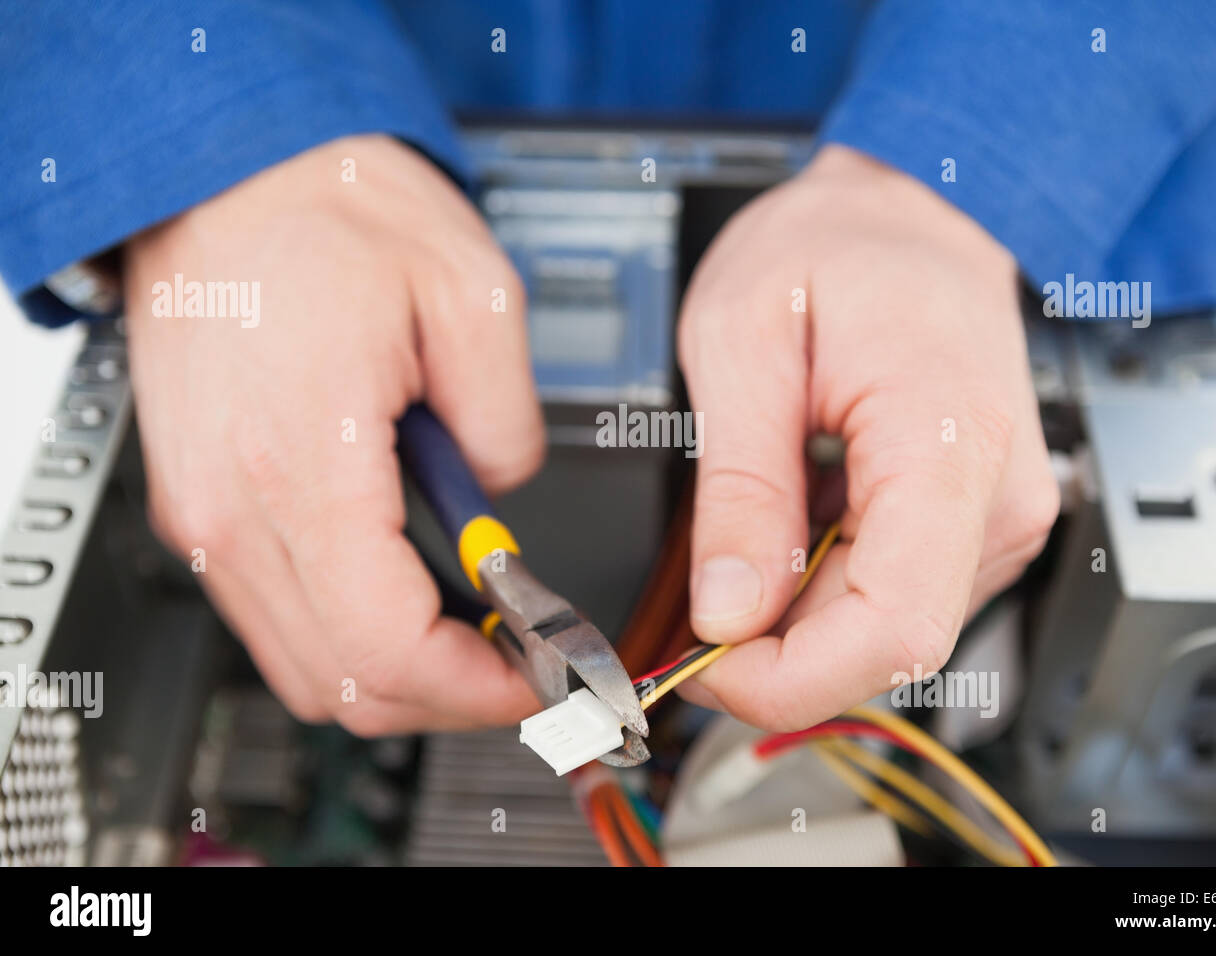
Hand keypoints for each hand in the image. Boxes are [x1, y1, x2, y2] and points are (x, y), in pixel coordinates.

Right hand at [124, 135, 542, 732]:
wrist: (226, 173)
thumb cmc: (330, 208)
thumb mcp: (473, 296)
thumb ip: (510, 427)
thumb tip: (503, 502)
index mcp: (302, 461)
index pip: (386, 648)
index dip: (478, 688)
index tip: (539, 673)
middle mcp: (233, 507)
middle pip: (343, 683)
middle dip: (448, 697)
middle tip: (521, 663)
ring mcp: (206, 514)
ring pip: (306, 665)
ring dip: (399, 671)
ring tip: (475, 630)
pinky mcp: (202, 505)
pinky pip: (277, 615)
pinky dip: (352, 630)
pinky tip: (410, 590)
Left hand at [677, 145, 1058, 730]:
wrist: (912, 212)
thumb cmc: (837, 247)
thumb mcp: (743, 343)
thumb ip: (739, 486)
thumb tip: (727, 612)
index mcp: (948, 447)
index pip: (891, 631)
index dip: (787, 676)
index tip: (705, 662)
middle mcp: (998, 500)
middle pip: (886, 646)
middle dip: (777, 650)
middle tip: (700, 594)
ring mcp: (996, 517)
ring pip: (884, 632)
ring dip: (797, 615)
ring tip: (754, 518)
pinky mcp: (974, 525)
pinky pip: (890, 594)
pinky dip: (821, 585)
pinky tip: (794, 516)